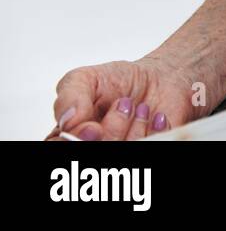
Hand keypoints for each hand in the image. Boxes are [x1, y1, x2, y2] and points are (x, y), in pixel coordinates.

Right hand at [45, 53, 199, 140]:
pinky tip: (157, 117)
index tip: (93, 127)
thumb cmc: (117, 80)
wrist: (159, 77)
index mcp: (68, 136)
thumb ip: (70, 96)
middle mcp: (94, 148)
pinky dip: (157, 131)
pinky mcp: (150, 148)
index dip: (78, 142)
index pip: (61, 149)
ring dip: (137, 127)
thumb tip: (67, 120)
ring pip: (125, 152)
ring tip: (141, 107)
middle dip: (113, 130)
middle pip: (98, 154)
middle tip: (125, 104)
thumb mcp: (85, 78)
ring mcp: (123, 151)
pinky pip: (153, 147)